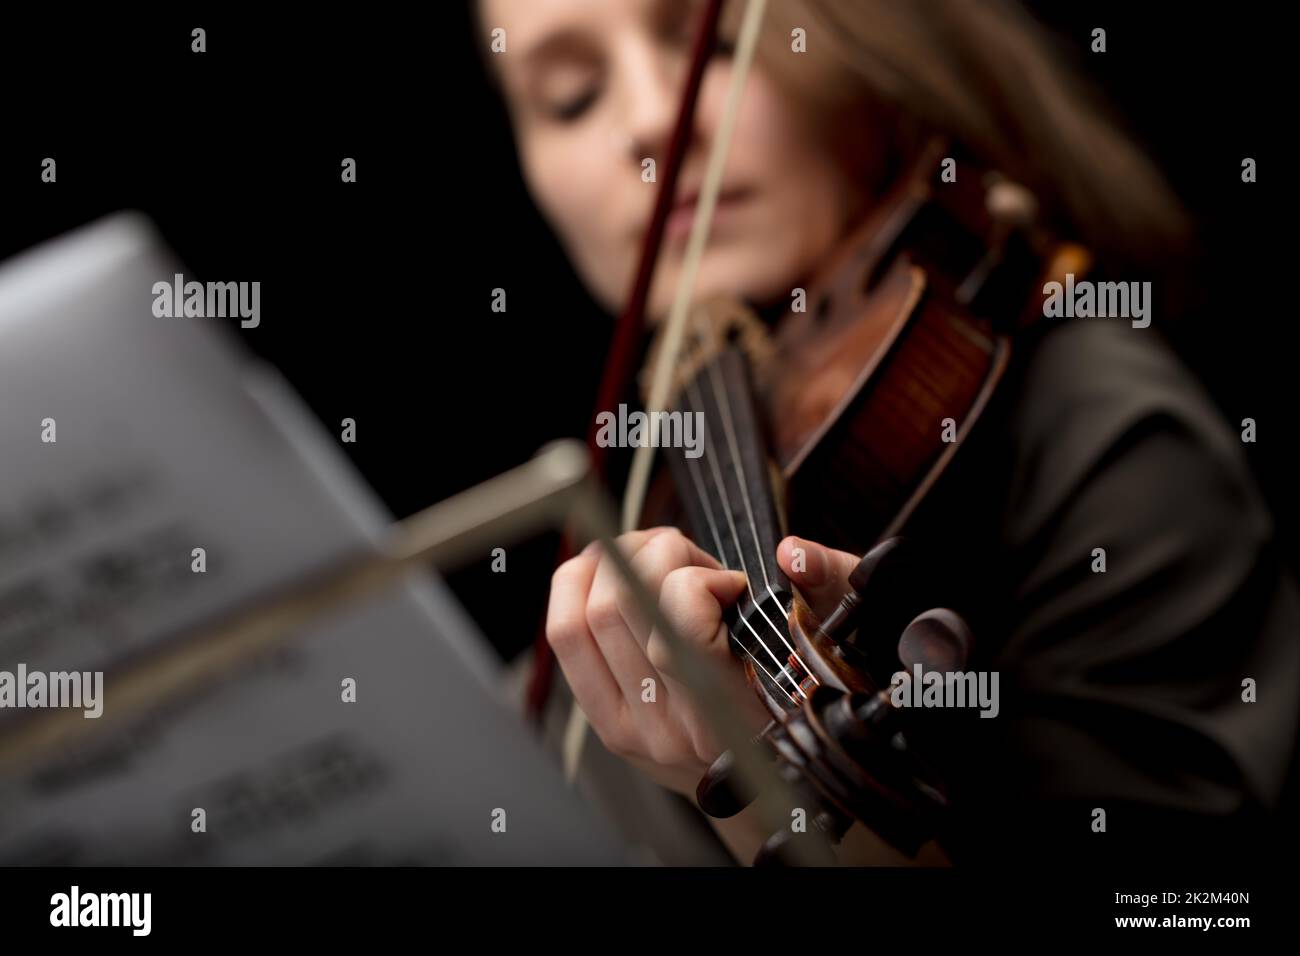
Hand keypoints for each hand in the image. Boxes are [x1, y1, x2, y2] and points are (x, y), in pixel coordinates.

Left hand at [546, 526, 861, 798]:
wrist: (759, 799)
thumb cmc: (794, 715)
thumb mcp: (818, 657)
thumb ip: (816, 596)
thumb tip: (792, 552)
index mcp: (731, 716)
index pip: (680, 631)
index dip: (695, 580)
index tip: (725, 579)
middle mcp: (670, 730)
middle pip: (619, 607)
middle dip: (650, 553)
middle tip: (680, 553)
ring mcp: (627, 728)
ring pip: (582, 618)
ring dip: (612, 564)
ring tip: (648, 558)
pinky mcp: (601, 719)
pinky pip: (564, 638)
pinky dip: (577, 590)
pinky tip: (605, 572)